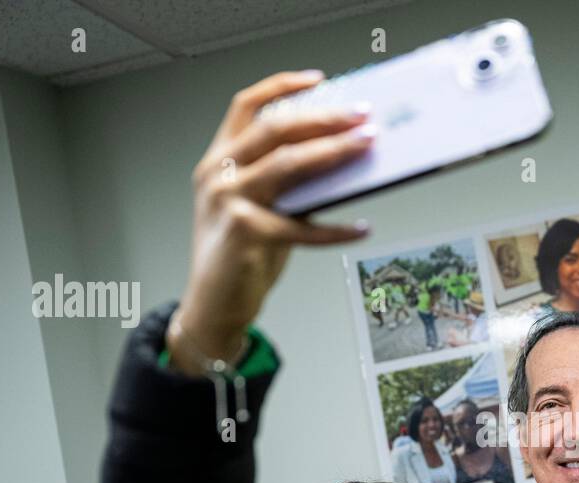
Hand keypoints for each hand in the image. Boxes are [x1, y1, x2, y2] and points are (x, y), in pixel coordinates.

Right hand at [170, 71, 375, 373]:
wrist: (211, 307)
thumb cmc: (238, 256)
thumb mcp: (256, 208)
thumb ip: (286, 183)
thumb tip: (339, 159)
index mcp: (218, 161)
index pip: (245, 106)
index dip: (282, 86)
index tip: (320, 80)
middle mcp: (218, 174)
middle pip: (275, 129)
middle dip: (324, 118)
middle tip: (362, 116)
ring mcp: (229, 202)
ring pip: (289, 165)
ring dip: (334, 152)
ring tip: (367, 147)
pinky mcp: (247, 234)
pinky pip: (303, 227)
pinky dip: (337, 229)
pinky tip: (363, 228)